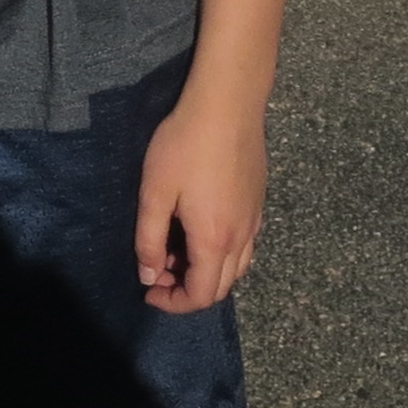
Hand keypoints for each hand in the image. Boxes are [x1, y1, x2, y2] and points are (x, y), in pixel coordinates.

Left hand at [136, 88, 266, 313]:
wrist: (227, 104)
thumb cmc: (185, 145)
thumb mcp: (155, 192)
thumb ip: (149, 239)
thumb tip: (150, 276)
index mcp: (214, 241)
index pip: (202, 296)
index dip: (174, 303)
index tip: (149, 291)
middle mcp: (242, 238)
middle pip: (221, 287)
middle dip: (188, 290)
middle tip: (158, 269)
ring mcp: (255, 220)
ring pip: (237, 268)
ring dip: (207, 272)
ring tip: (176, 249)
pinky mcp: (258, 201)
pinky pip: (245, 245)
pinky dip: (222, 253)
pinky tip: (199, 227)